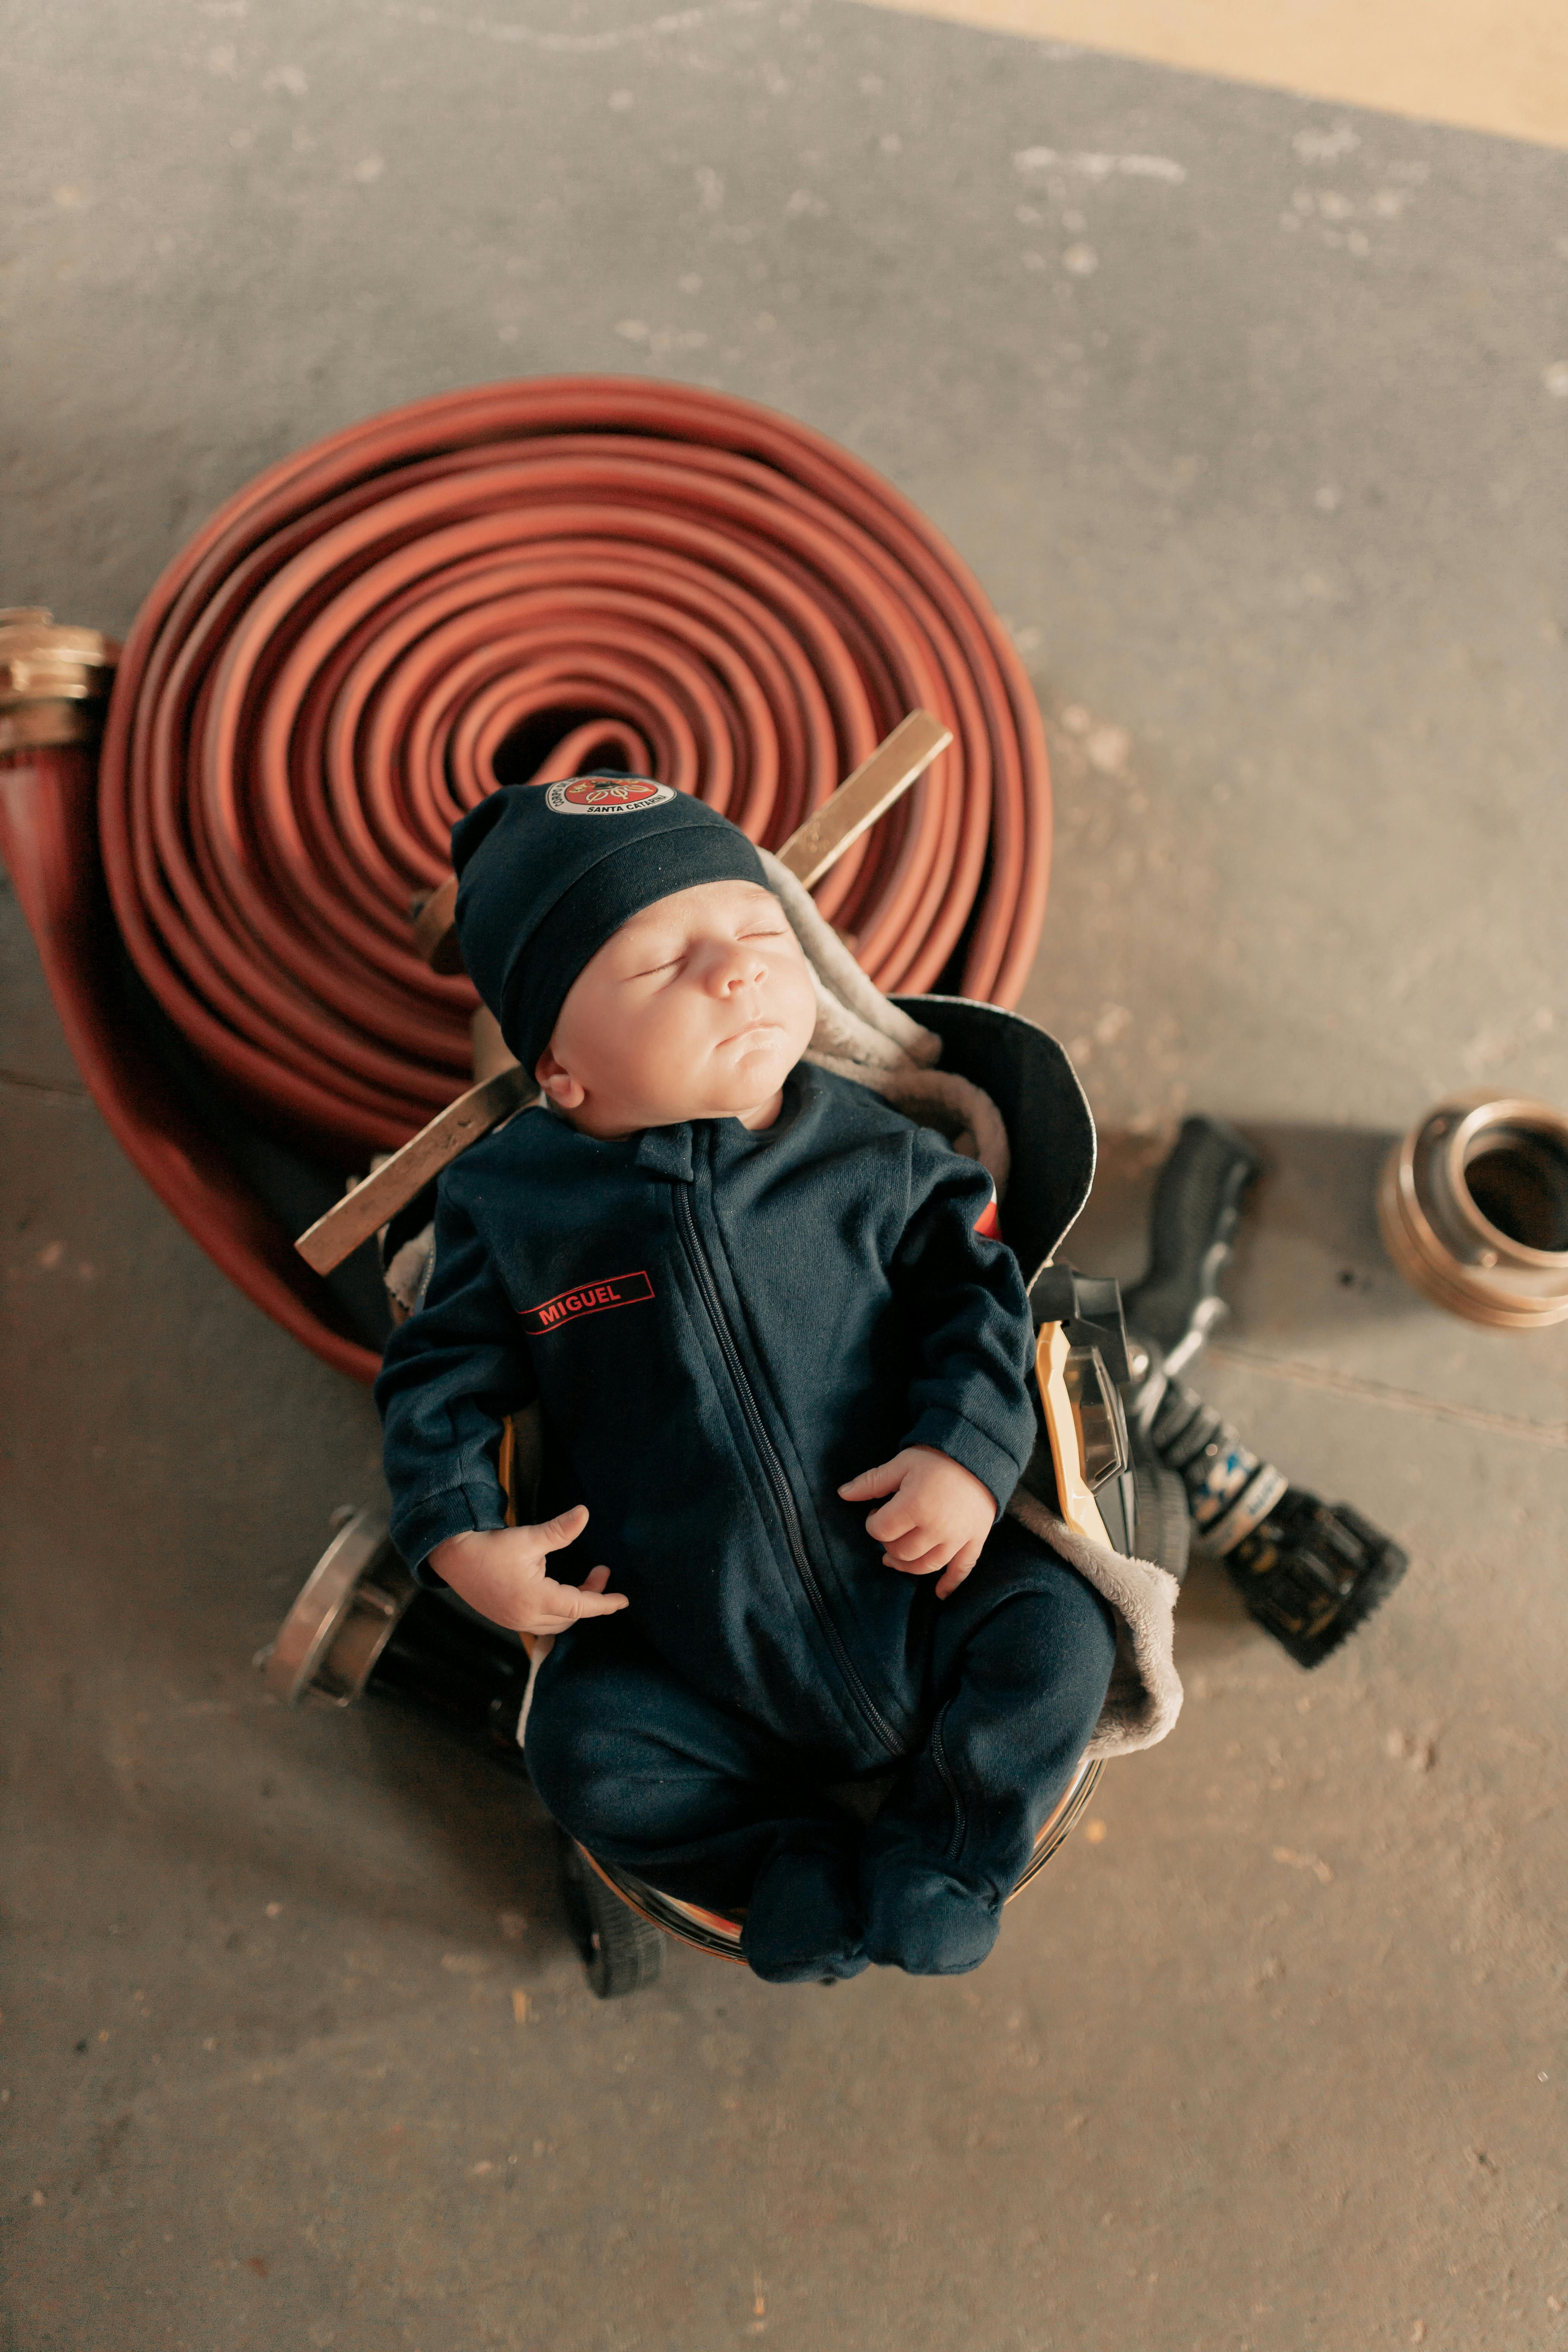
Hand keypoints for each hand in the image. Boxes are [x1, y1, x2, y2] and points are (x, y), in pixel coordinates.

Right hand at [426, 1506, 626, 1637]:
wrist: (452, 1556)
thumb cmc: (489, 1546)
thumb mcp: (528, 1536)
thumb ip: (559, 1530)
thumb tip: (585, 1513)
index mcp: (534, 1598)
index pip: (579, 1606)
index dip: (604, 1602)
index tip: (624, 1600)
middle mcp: (525, 1617)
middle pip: (570, 1618)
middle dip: (591, 1598)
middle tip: (600, 1572)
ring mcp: (514, 1621)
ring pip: (556, 1624)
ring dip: (574, 1607)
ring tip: (584, 1581)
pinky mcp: (507, 1619)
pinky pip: (541, 1624)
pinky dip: (557, 1613)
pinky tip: (561, 1593)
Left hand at [837, 1446, 994, 1598]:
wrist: (982, 1452)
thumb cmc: (938, 1457)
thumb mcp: (902, 1463)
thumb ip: (871, 1482)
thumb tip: (842, 1494)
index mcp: (915, 1507)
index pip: (881, 1531)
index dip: (872, 1523)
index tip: (876, 1512)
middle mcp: (936, 1528)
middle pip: (902, 1552)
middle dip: (888, 1544)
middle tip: (889, 1530)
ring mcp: (957, 1538)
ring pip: (926, 1566)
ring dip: (907, 1566)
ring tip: (895, 1560)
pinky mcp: (975, 1541)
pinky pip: (961, 1569)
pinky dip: (950, 1584)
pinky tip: (939, 1594)